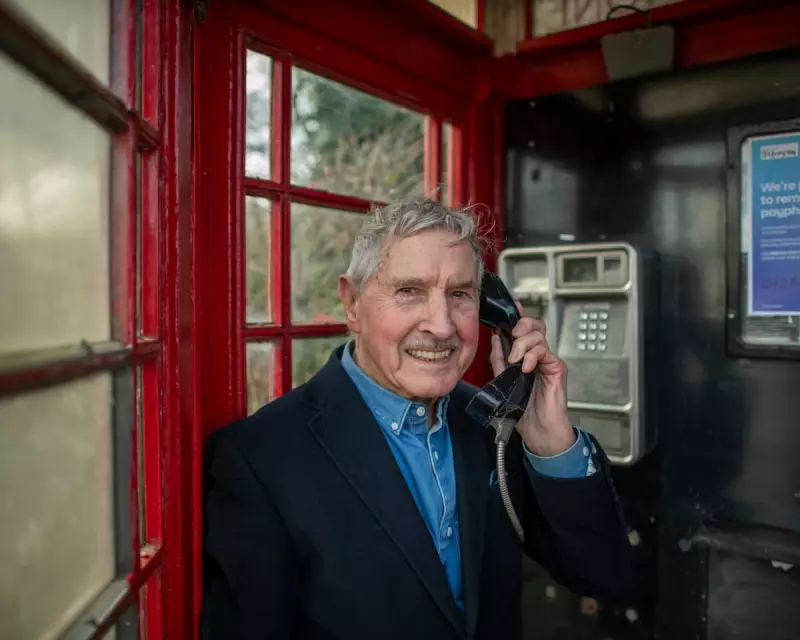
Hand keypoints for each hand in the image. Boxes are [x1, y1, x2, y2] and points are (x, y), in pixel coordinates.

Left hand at [488, 310, 575, 456]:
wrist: (538, 432)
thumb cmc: (523, 411)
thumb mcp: (503, 381)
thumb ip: (499, 360)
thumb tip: (495, 338)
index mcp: (526, 356)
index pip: (525, 330)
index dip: (520, 317)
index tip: (513, 308)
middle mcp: (538, 357)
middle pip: (535, 326)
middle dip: (521, 327)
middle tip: (513, 337)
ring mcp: (549, 362)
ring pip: (539, 337)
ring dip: (523, 345)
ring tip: (515, 361)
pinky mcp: (557, 370)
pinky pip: (547, 352)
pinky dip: (534, 356)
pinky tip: (526, 368)